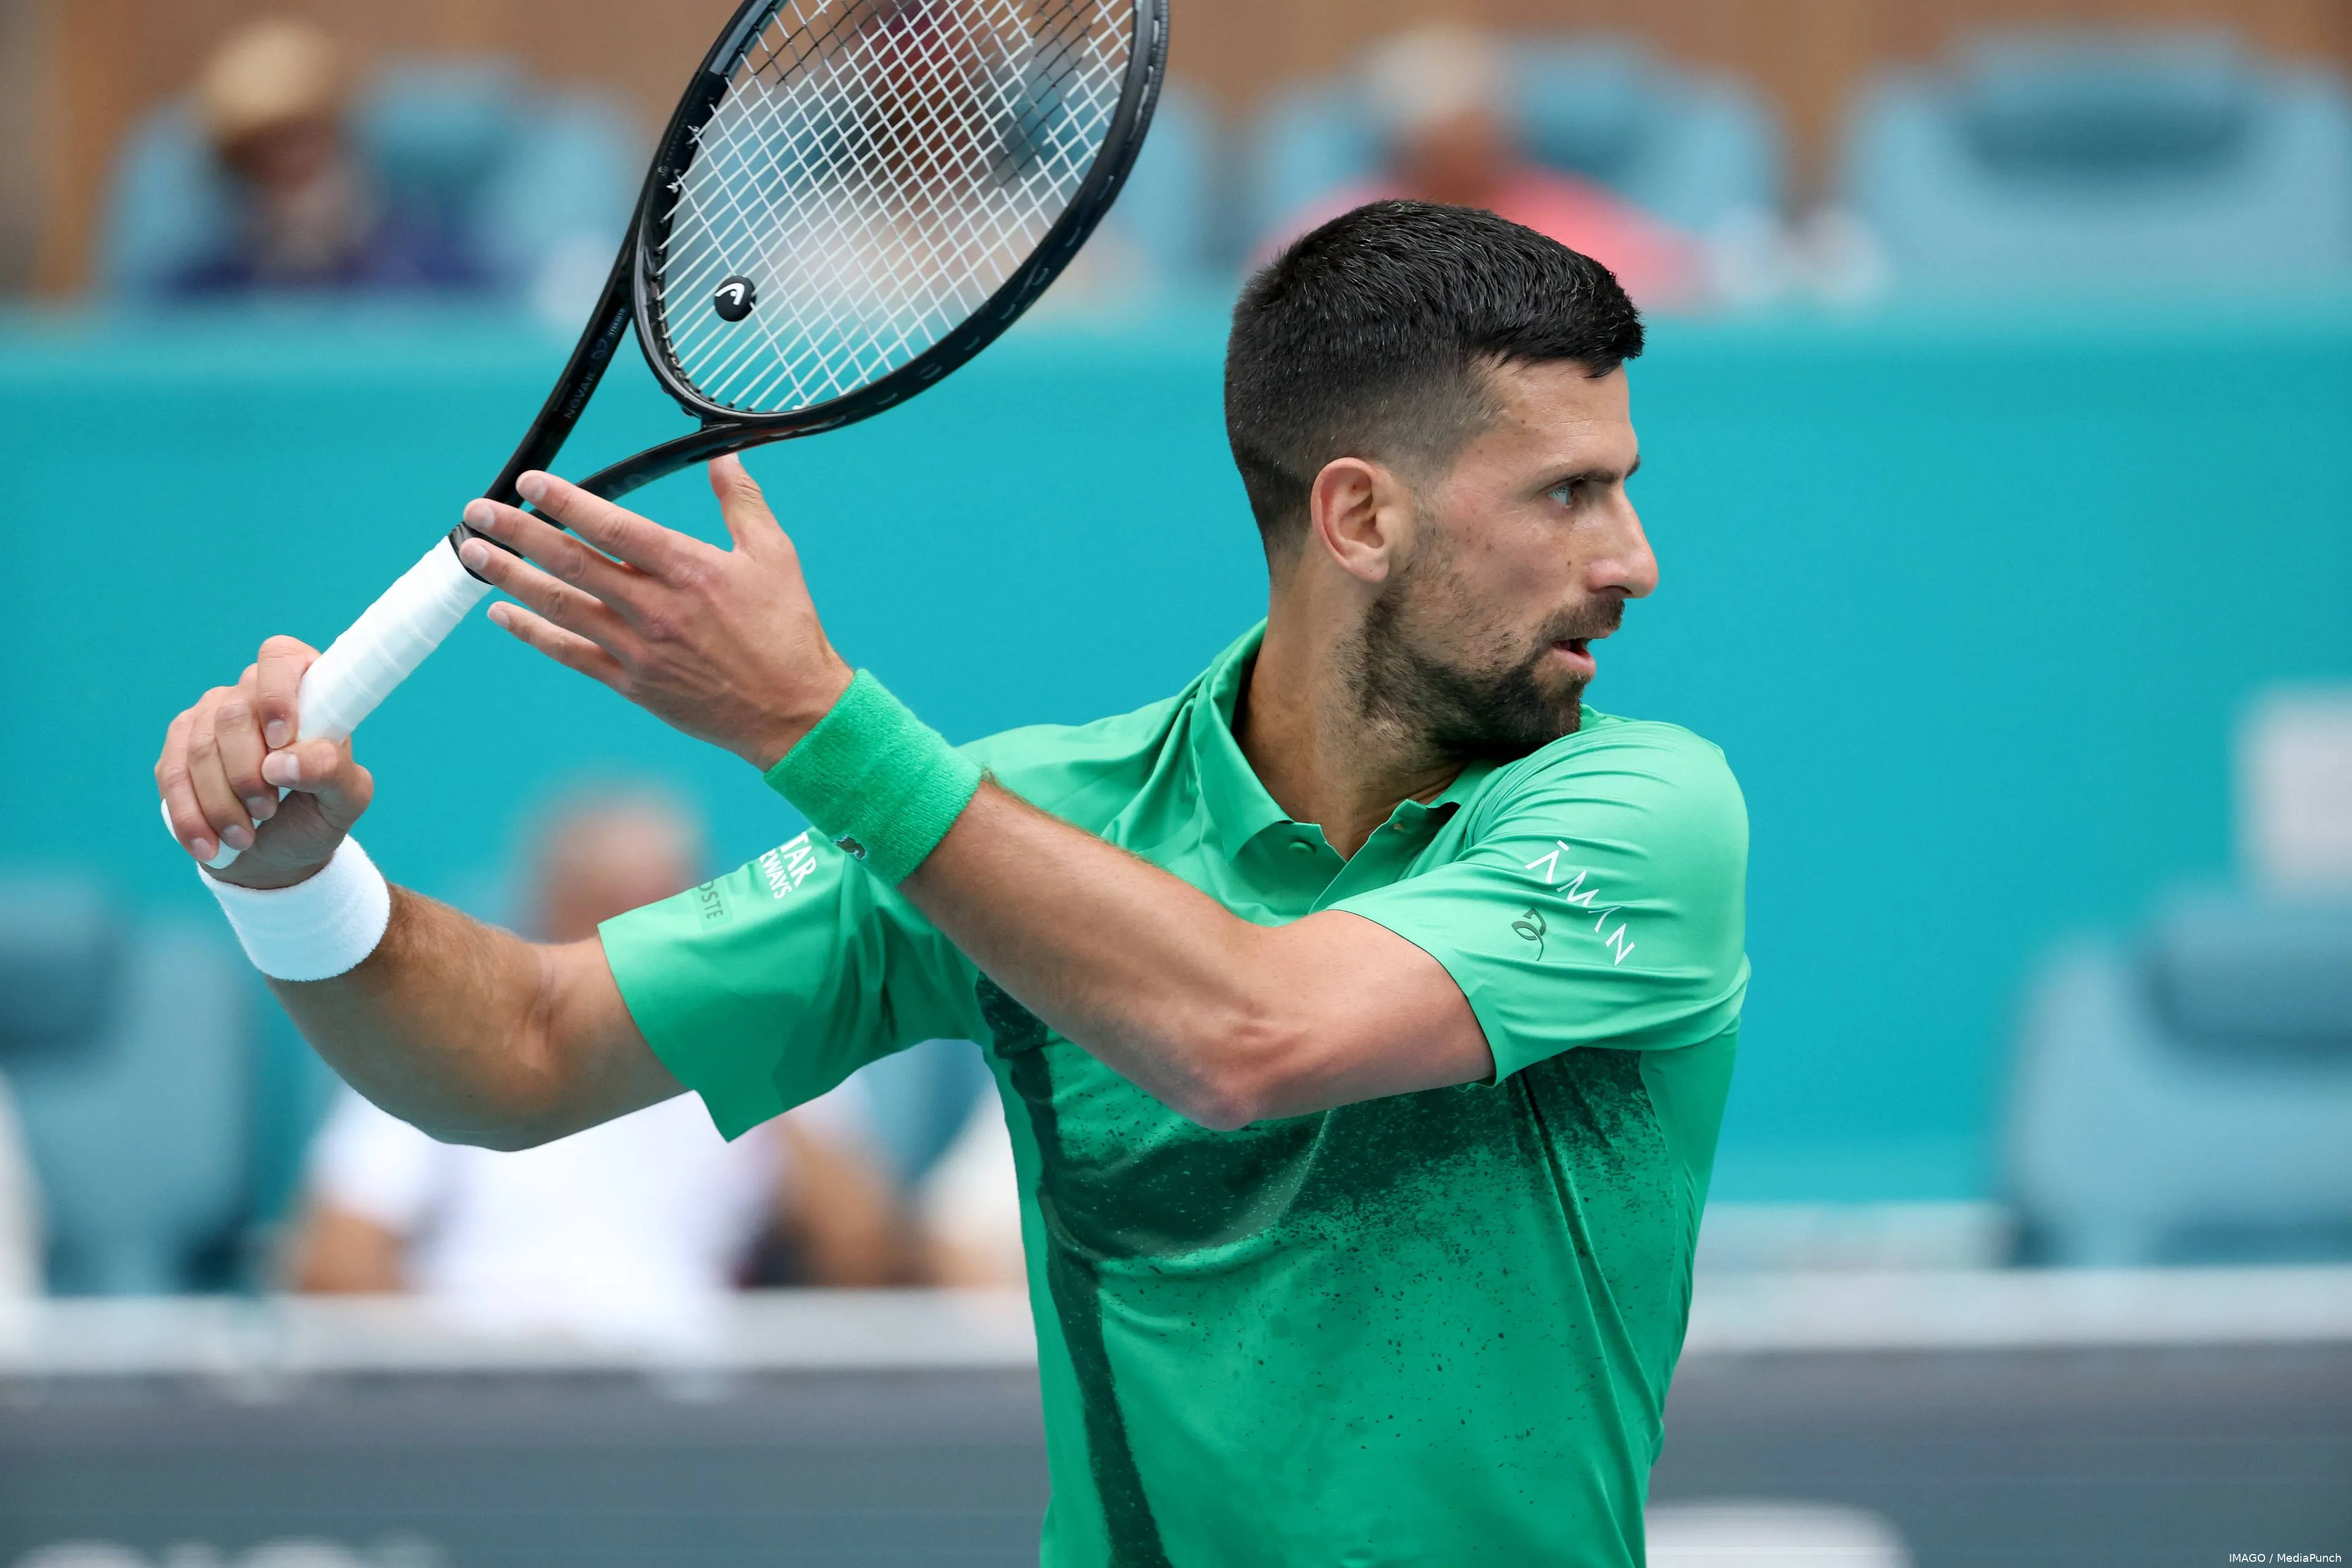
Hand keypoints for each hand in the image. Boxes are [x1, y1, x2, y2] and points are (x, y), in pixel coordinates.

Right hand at [156, 636, 374, 888]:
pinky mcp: (178, 748)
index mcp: (304, 689)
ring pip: (199, 748)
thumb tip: (283, 762)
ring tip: (245, 837)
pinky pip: (171, 775)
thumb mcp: (345, 799)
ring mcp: (209, 716)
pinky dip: (191, 816)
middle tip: (267, 811)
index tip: (280, 741)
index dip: (276, 695)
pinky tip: (211, 845)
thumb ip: (331, 771)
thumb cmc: (318, 812)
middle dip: (247, 773)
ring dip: (221, 803)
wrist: (278, 851)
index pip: (282, 658)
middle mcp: (251, 693)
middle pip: (233, 714)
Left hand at [457, 457, 852, 769]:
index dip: (565, 502)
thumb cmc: (787, 630)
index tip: (528, 482)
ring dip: (511, 579)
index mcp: (688, 569)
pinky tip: (502, 615)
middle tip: (477, 512)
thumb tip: (724, 454)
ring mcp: (639, 650)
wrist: (793, 712)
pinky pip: (571, 654)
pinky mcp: (633, 684)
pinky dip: (533, 634)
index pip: (612, 526)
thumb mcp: (774, 555)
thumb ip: (740, 501)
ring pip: (561, 608)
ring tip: (472, 555)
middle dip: (518, 534)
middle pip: (571, 563)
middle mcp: (655, 609)